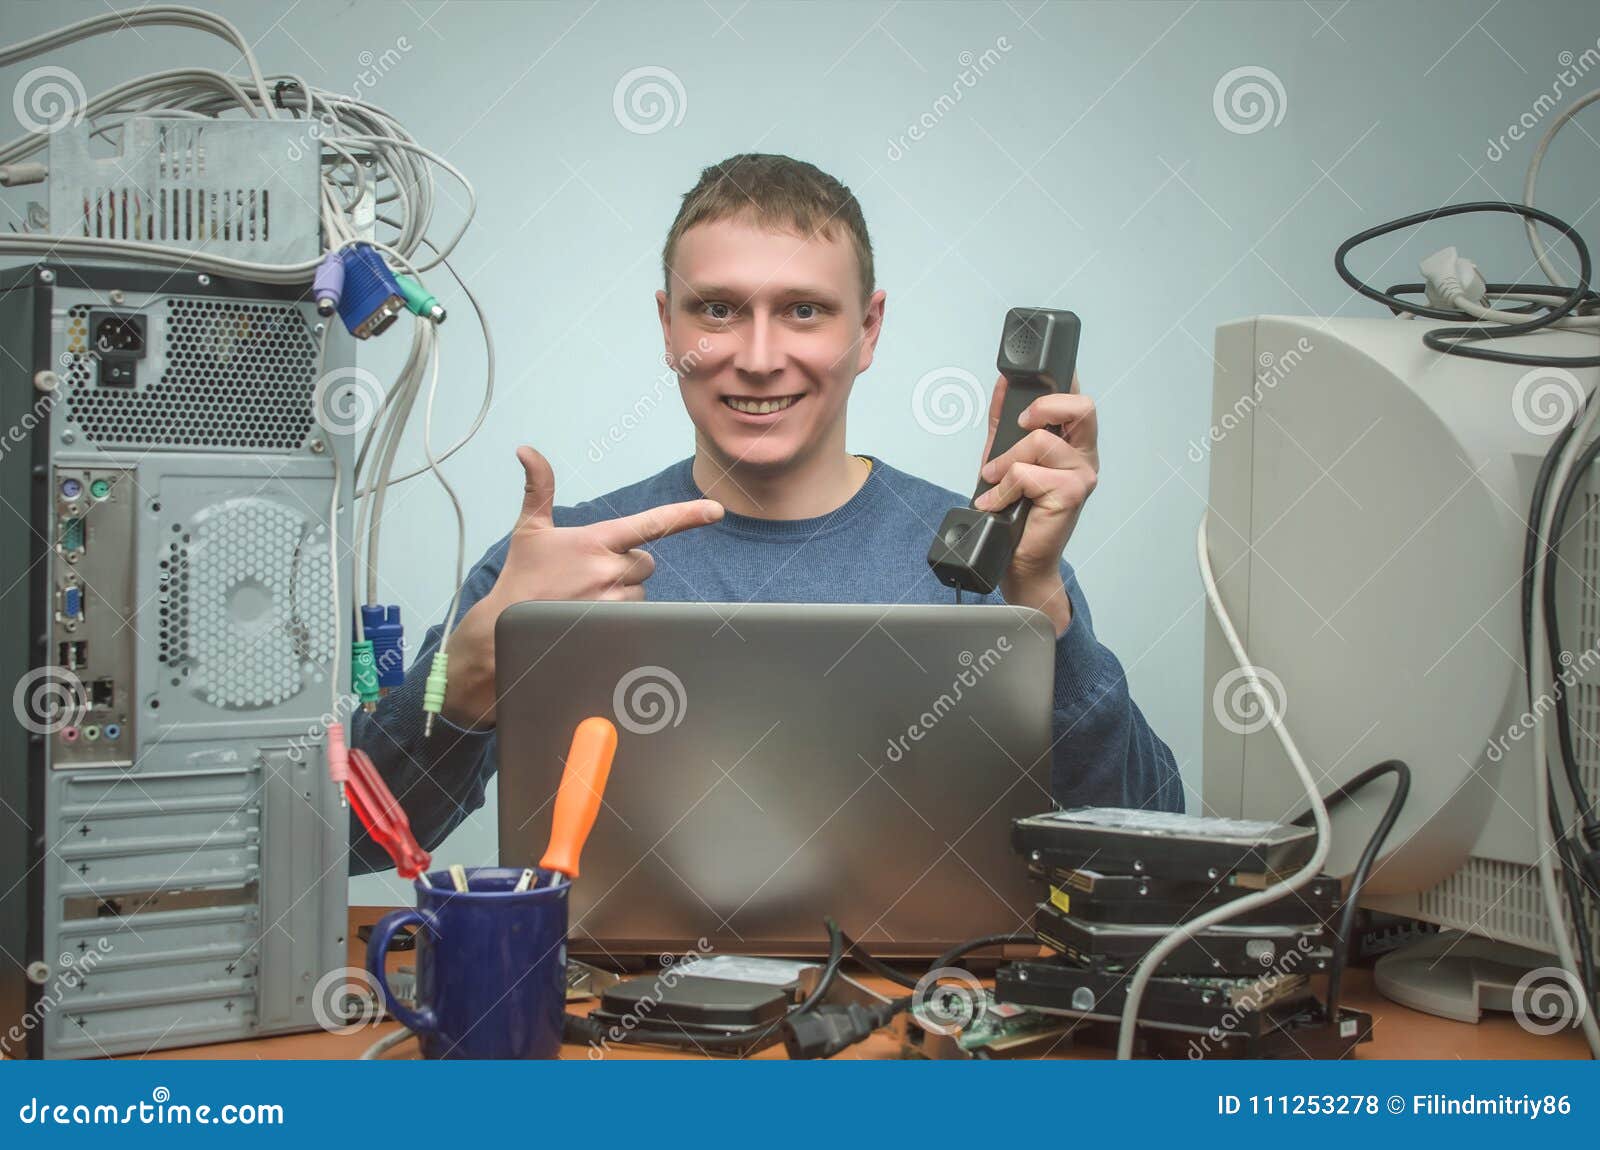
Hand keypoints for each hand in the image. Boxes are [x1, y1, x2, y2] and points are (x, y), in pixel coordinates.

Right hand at [441, 446, 722, 726]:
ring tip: (584, 597)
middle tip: (589, 574)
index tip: (715, 510)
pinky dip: (618, 616)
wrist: (506, 627)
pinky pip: (636, 618)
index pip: (651, 523)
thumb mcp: (530, 529)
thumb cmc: (521, 576)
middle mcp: (609, 570)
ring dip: (620, 592)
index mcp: (596, 541)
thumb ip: (539, 488)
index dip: (686, 515)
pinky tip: (590, 615)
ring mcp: (612, 602)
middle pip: (646, 563)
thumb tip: (526, 450)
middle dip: (625, 566)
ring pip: (640, 592)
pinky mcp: (613, 629)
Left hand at [972, 373, 1096, 633]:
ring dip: (1007, 462)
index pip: (1078, 399)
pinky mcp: (1072, 494)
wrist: (1020, 560)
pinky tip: (998, 503)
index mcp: (1075, 443)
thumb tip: (1001, 386)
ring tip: (995, 481)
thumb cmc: (1017, 512)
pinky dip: (1004, 488)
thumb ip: (1004, 423)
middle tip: (1021, 424)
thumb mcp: (1005, 458)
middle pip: (1081, 406)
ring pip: (1040, 443)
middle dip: (1044, 407)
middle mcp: (1085, 456)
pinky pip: (1028, 474)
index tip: (1031, 386)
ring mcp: (1082, 475)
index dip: (1061, 384)